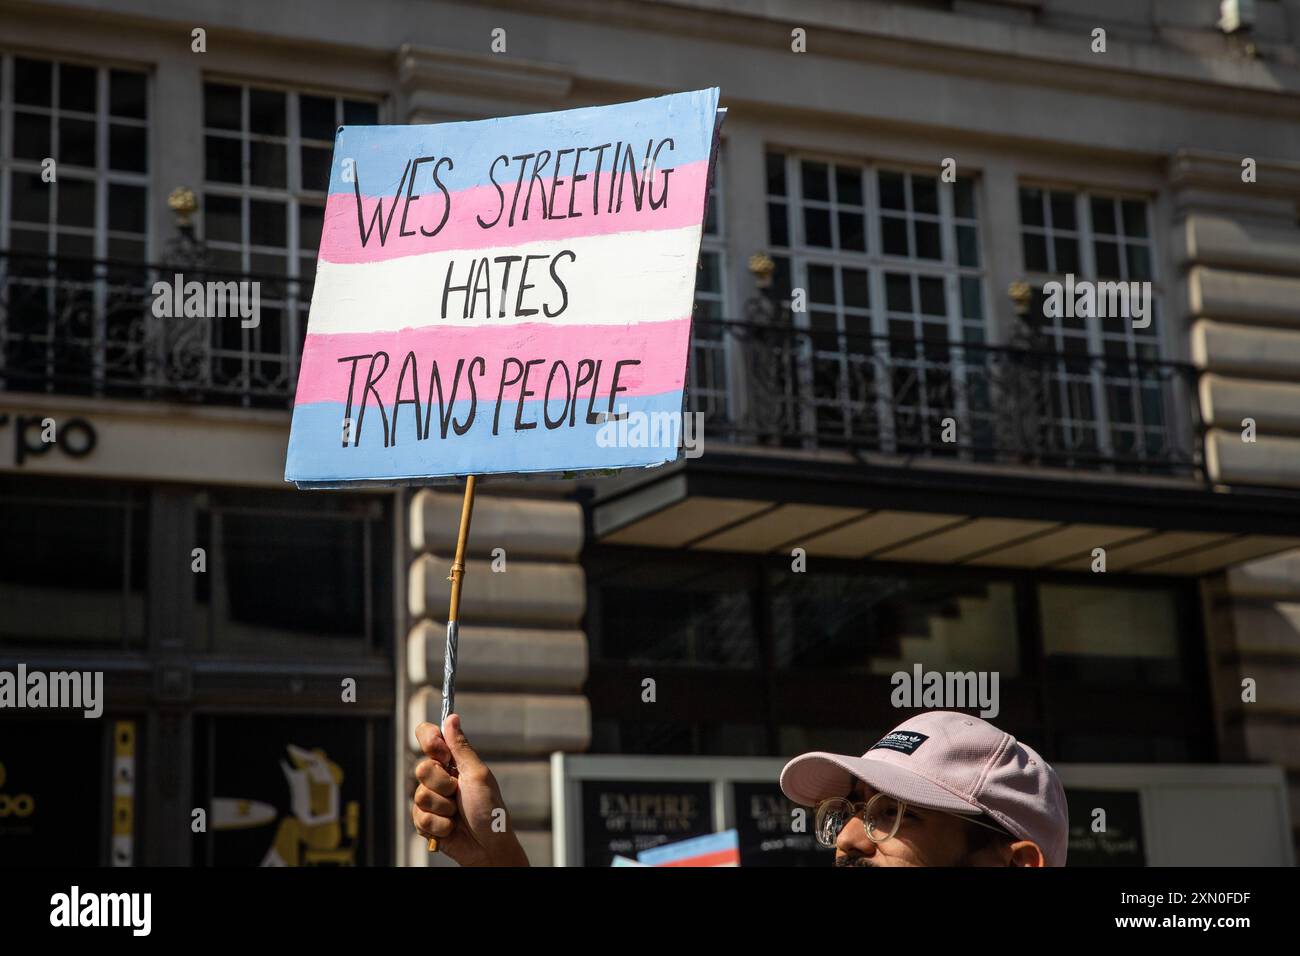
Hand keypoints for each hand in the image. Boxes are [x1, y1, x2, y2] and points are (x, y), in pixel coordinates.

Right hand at [411, 714, 529, 866]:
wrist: (488, 847)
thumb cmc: (490, 809)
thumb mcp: (478, 774)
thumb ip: (461, 747)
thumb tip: (452, 717)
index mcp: (453, 760)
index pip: (428, 737)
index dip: (429, 741)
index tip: (443, 754)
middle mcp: (440, 777)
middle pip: (421, 768)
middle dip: (442, 783)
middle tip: (457, 792)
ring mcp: (431, 799)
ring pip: (419, 795)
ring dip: (443, 808)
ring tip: (457, 814)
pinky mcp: (425, 821)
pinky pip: (419, 817)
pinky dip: (439, 824)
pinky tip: (451, 828)